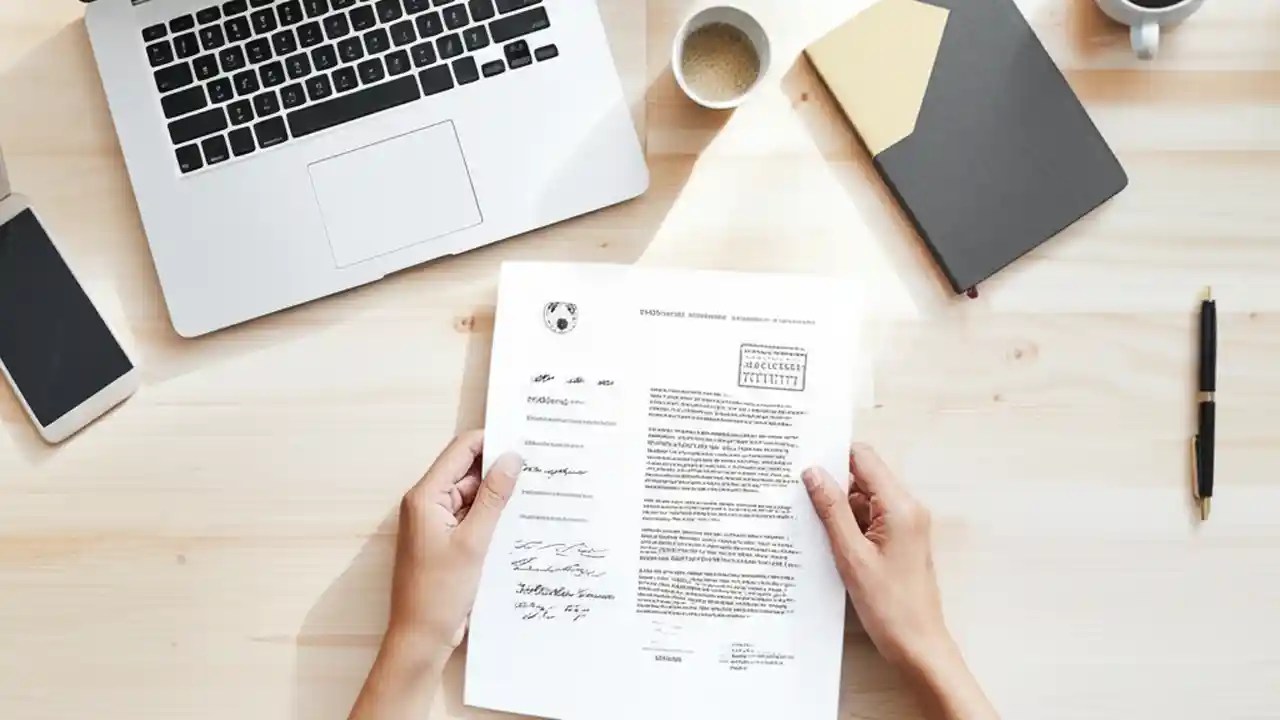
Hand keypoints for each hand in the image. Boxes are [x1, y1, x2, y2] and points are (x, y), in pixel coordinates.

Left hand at [388, 430, 521, 656]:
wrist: (421, 637)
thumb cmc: (439, 592)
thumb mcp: (474, 541)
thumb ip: (494, 497)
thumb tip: (512, 459)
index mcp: (426, 496)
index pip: (460, 451)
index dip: (491, 442)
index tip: (523, 440)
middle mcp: (427, 504)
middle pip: (466, 472)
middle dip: (498, 469)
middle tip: (536, 467)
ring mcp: (435, 523)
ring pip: (471, 495)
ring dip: (496, 495)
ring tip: (533, 493)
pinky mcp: (445, 541)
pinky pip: (470, 517)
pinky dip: (490, 516)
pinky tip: (515, 520)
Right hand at [802, 445, 944, 666]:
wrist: (918, 645)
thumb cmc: (889, 606)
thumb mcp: (851, 555)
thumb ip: (832, 510)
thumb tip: (813, 473)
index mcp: (899, 506)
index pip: (863, 458)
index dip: (832, 456)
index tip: (802, 462)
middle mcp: (907, 508)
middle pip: (863, 476)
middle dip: (831, 483)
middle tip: (797, 495)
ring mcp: (905, 524)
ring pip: (864, 498)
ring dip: (838, 507)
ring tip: (810, 524)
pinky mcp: (900, 539)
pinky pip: (870, 518)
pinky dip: (848, 524)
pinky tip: (827, 540)